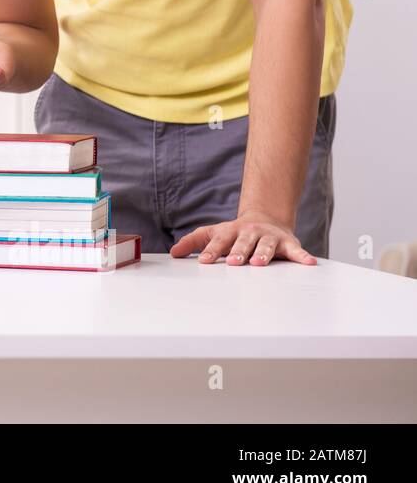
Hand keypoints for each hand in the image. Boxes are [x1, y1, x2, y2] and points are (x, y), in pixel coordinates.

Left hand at [169, 210, 316, 265]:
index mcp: (231, 232)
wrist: (265, 219)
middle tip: (234, 263)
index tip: (205, 261)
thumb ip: (193, 242)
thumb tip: (172, 253)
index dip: (212, 251)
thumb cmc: (235, 233)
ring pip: (266, 246)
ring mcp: (269, 237)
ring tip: (259, 263)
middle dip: (238, 253)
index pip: (219, 241)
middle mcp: (250, 233)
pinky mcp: (288, 243)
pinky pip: (296, 251)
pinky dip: (302, 256)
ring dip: (263, 254)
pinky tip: (309, 263)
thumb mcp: (213, 234)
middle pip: (243, 243)